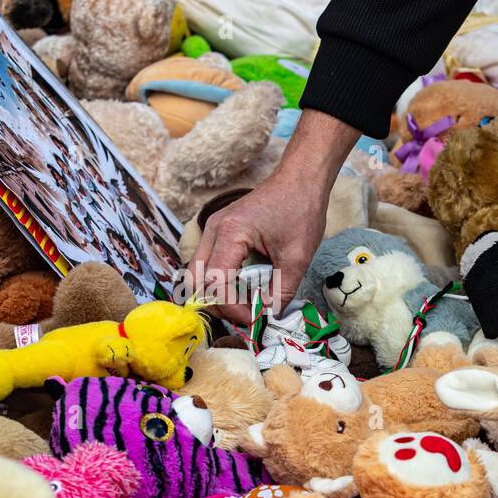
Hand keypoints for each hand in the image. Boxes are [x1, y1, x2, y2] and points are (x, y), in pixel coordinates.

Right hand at [188, 109, 359, 325]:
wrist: (300, 179)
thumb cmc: (301, 210)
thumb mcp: (298, 256)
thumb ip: (282, 290)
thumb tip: (271, 317)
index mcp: (230, 233)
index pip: (216, 283)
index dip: (233, 308)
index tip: (256, 319)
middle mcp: (213, 230)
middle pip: (196, 281)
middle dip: (219, 305)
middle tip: (246, 315)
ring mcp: (211, 229)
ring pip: (197, 274)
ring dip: (216, 294)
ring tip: (244, 304)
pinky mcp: (217, 232)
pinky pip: (206, 264)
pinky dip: (218, 282)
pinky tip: (242, 289)